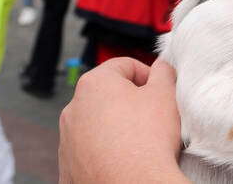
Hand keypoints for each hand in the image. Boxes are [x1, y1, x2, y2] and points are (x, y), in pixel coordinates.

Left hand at [59, 58, 187, 183]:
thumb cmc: (147, 141)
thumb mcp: (165, 94)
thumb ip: (163, 72)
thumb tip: (161, 67)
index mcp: (94, 84)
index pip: (124, 65)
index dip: (148, 75)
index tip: (159, 91)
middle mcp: (73, 109)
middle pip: (108, 95)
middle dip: (130, 103)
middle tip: (152, 117)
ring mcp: (67, 140)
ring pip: (97, 124)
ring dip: (117, 128)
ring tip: (139, 143)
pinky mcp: (68, 167)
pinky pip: (90, 152)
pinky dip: (106, 153)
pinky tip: (124, 161)